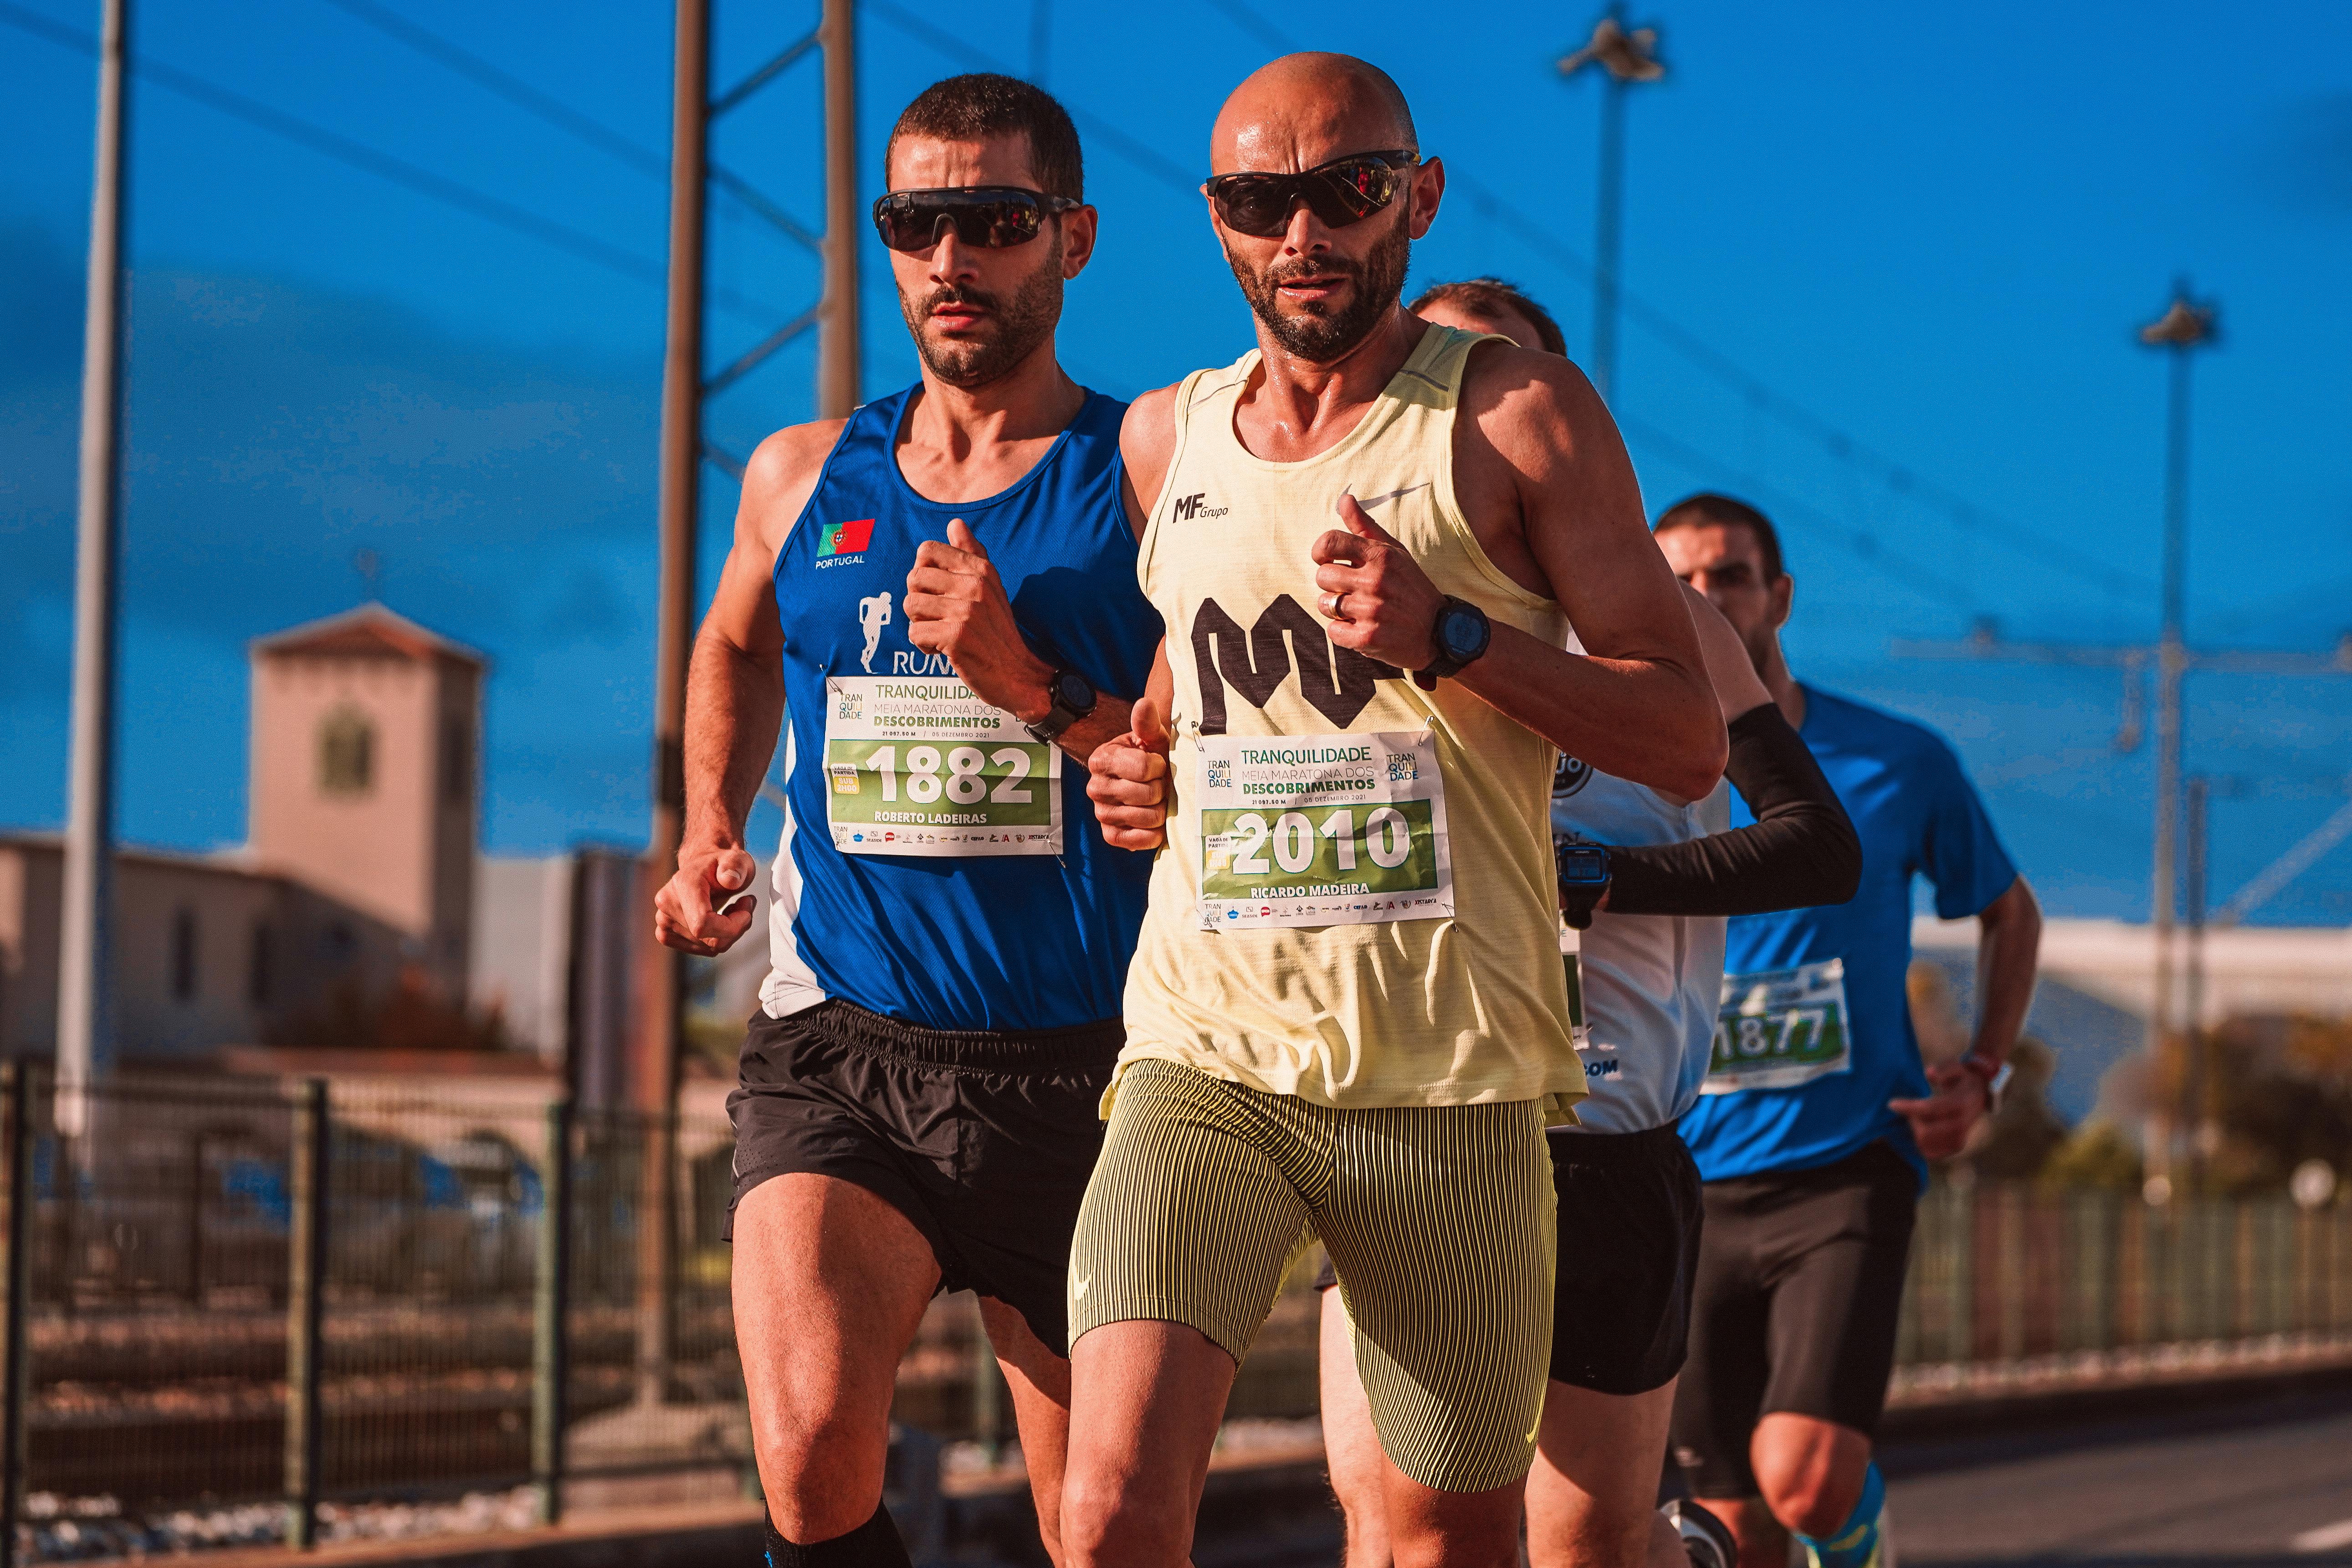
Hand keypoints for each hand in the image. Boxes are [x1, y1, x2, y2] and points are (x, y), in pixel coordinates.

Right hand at [653, 841, 757, 955]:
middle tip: (744, 906)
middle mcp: (667, 904)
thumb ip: (736, 866)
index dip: (731, 927)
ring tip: (733, 910)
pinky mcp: (666, 933)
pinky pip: (700, 949)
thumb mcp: (737, 860)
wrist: (704, 867)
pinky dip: (716, 939)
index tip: (746, 910)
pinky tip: (719, 921)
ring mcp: (663, 921)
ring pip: (707, 947)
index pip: (703, 925)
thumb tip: (730, 880)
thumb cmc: (722, 864)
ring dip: (728, 934)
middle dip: (735, 928)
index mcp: (683, 884)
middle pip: (708, 939)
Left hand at [904, 518, 1052, 718]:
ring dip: (920, 624)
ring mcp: (966, 611)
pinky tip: (943, 650)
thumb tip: (955, 523)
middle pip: (913, 578)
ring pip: (910, 605)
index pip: (927, 550)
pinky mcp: (956, 637)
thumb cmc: (998, 631)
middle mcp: (974, 585)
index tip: (938, 592)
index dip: (923, 572)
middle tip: (938, 617)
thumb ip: (972, 554)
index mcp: (980, 569)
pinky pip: (915, 633)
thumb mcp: (991, 587)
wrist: (1019, 675)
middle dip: (918, 600)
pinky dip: (924, 646)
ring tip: (940, 633)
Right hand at [1087, 694, 1171, 850]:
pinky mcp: (1110, 835)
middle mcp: (1095, 787)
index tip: (1158, 764)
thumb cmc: (1150, 757)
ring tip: (1158, 801)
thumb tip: (1143, 703)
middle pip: (1147, 794)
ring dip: (1161, 811)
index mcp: (1101, 759)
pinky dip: (1152, 834)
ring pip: (1145, 817)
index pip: (1142, 767)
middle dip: (1162, 789)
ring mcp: (1101, 813)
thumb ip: (1147, 722)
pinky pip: (1136, 841)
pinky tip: (1155, 822)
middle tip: (1160, 784)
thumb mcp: (1151, 738)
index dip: (1159, 767)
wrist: (1145, 783)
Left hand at [1311, 495, 1445, 669]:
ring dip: (1336, 609)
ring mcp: (1372, 611)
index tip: (1328, 560)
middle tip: (1351, 590)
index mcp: (1381, 556)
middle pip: (1322, 576)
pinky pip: (1332, 631)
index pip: (1329, 543)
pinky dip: (1342, 632)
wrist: (1439, 631)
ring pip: (1325, 605)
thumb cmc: (1411, 587)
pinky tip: (1360, 628)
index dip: (1321, 552)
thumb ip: (1365, 526)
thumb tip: (1344, 498)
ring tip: (1357, 610)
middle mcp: (1376, 581)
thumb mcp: (1394, 552)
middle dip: (1331, 584)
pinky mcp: (1368, 638)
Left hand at [1890, 1060, 1989, 1161]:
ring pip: (1926, 1144)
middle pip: (1926, 1131)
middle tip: (1909, 1109)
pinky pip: (1931, 1153)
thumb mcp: (1956, 1065)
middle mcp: (1962, 1123)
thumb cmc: (1962, 1077)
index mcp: (1961, 1102)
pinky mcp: (1956, 1146)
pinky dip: (1920, 1144)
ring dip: (1914, 1132)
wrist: (1981, 1093)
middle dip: (1911, 1121)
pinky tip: (1919, 1129)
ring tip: (1916, 1118)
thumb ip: (1943, 1068)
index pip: (1931, 1109)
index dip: (1909, 1107)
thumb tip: (1929, 1073)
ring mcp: (1960, 1137)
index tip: (1891, 1104)